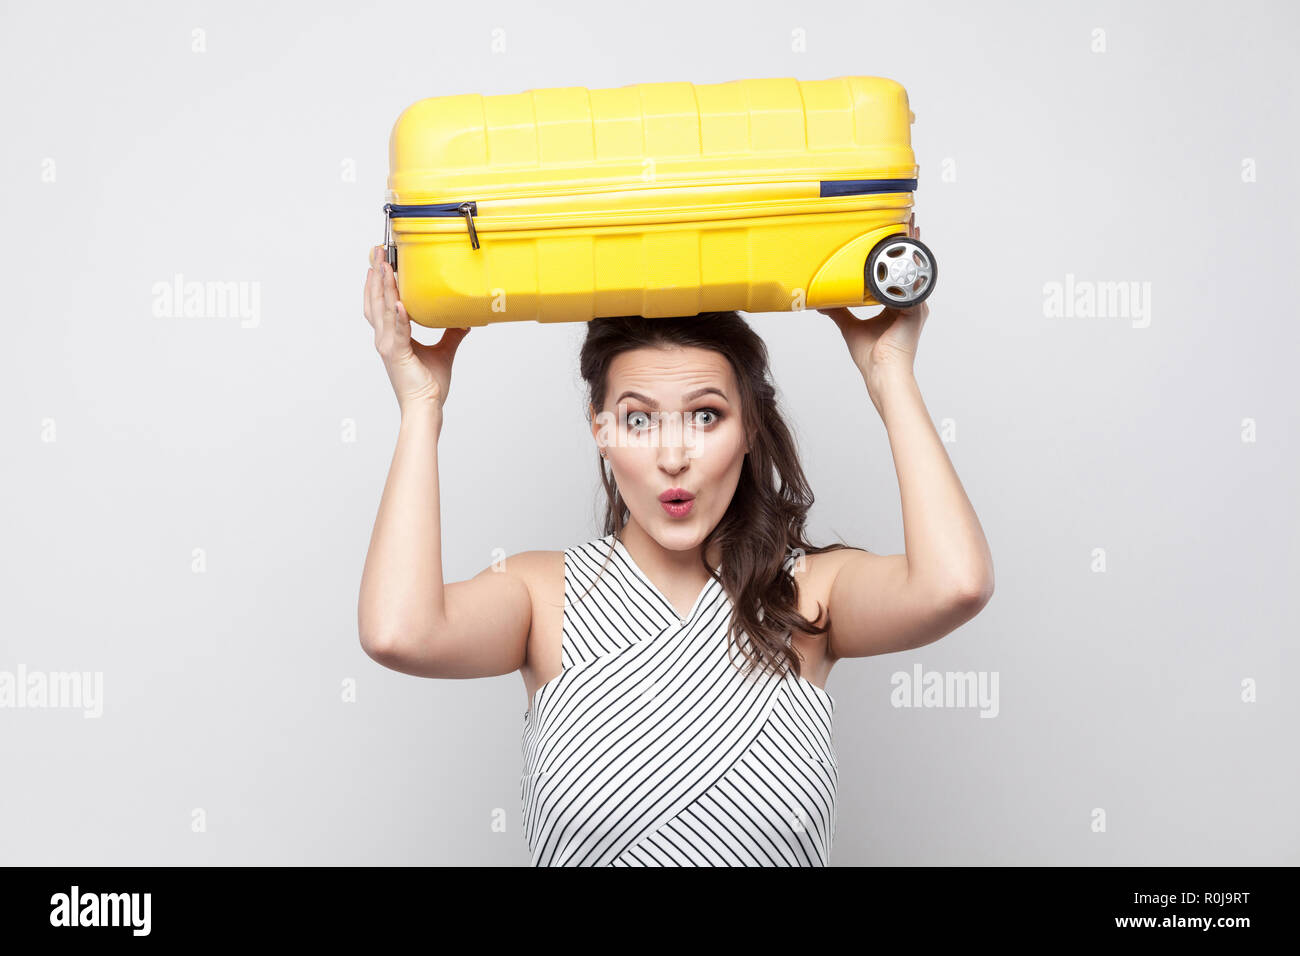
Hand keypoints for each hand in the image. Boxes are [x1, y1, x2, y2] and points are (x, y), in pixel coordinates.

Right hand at [363, 245, 469, 412]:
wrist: (426, 408)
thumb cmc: (429, 386)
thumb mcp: (444, 352)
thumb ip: (452, 333)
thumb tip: (464, 319)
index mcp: (391, 337)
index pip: (380, 304)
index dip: (378, 284)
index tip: (379, 263)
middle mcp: (385, 339)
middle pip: (375, 301)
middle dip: (376, 275)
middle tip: (377, 252)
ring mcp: (388, 346)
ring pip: (383, 310)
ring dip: (383, 287)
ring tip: (384, 266)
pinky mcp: (396, 355)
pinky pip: (397, 331)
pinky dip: (398, 316)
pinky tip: (399, 302)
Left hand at [819, 213, 928, 386]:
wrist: (881, 373)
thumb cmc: (871, 357)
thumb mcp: (850, 327)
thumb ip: (839, 311)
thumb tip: (824, 301)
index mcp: (897, 306)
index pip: (896, 274)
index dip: (896, 255)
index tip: (895, 235)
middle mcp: (910, 304)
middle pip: (910, 267)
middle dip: (910, 244)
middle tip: (909, 220)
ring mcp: (915, 306)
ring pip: (915, 271)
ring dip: (913, 250)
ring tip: (911, 227)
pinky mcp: (916, 311)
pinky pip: (912, 285)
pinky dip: (907, 269)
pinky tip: (903, 254)